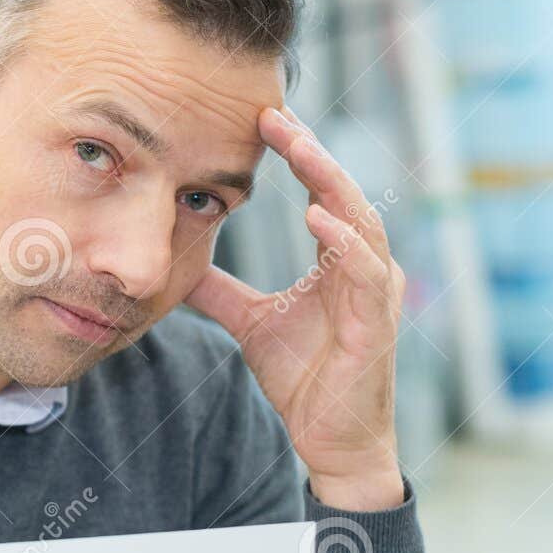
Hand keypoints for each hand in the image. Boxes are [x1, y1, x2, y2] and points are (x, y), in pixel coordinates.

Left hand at [185, 106, 405, 511]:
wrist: (331, 440)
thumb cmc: (304, 379)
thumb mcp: (250, 322)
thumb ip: (219, 290)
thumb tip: (177, 264)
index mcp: (339, 258)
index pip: (321, 190)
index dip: (295, 153)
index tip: (259, 118)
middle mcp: (364, 265)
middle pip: (341, 190)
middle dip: (309, 149)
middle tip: (273, 111)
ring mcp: (375, 291)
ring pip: (359, 218)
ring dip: (328, 178)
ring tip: (296, 145)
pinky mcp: (374, 323)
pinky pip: (362, 271)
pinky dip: (342, 240)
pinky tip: (315, 214)